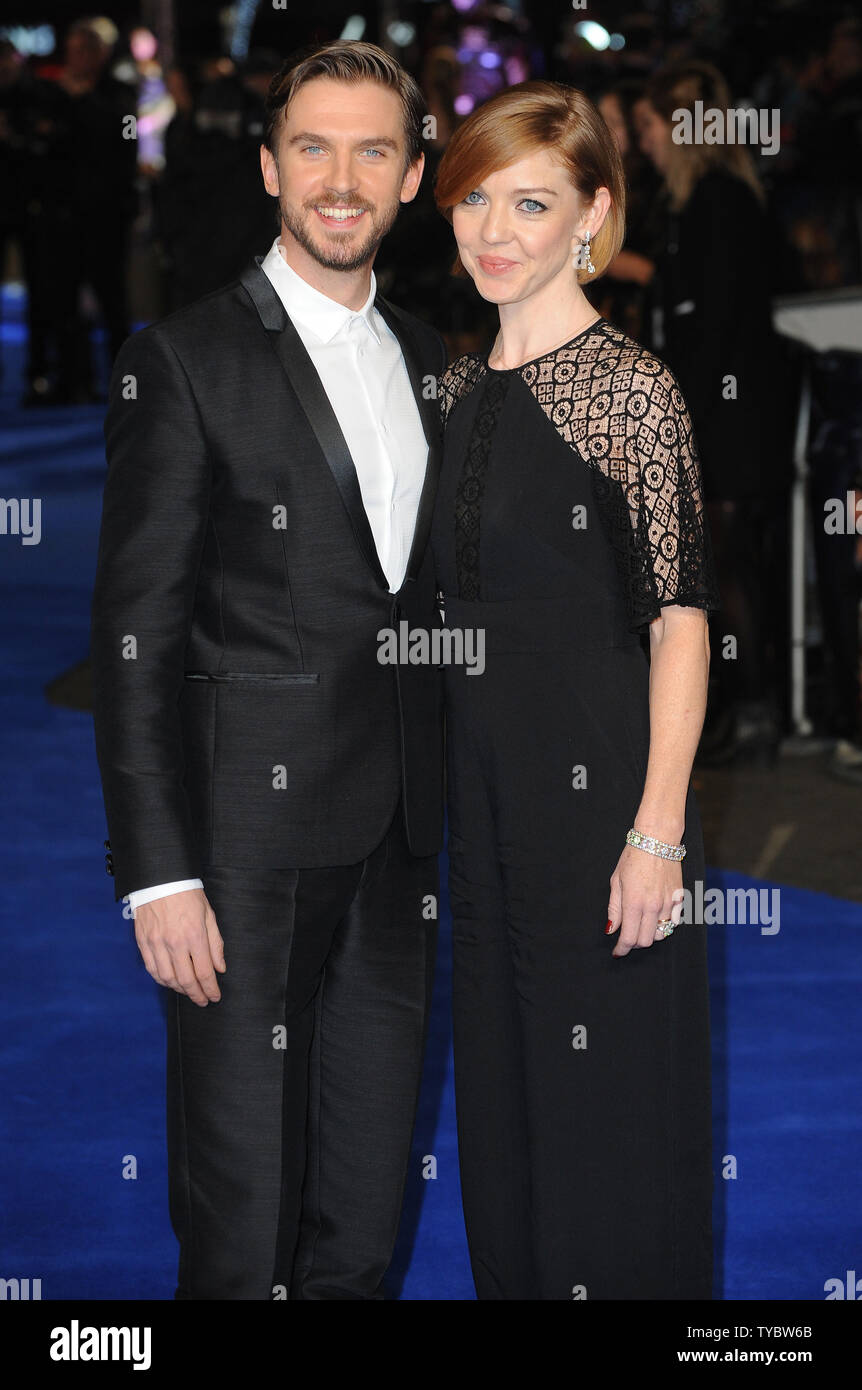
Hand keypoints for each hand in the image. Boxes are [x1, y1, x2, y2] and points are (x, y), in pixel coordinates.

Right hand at [133, 888, 225, 1005]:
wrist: (160, 878)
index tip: (214, 997)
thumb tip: (220, 968)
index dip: (210, 989)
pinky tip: (170, 981)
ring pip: (167, 979)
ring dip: (179, 990)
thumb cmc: (187, 894)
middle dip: (196, 995)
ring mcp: (156, 944)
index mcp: (194, 936)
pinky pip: (152, 969)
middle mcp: (174, 943)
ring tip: (188, 991)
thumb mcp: (209, 915)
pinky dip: (161, 980)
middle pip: (186, 980)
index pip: (204, 973)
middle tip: (202, 1001)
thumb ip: (215, 944)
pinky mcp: (143, 942)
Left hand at [606, 845, 683, 957]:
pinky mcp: (679, 899)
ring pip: (661, 934)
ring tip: (641, 925)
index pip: (628, 937)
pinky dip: (664, 925)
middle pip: (646, 941)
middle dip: (634, 943)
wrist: (657, 840)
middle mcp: (653, 906)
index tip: (618, 952)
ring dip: (650, 934)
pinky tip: (655, 917)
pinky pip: (673, 922)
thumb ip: (614, 909)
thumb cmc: (633, 858)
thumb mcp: (616, 881)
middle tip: (627, 937)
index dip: (622, 949)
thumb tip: (611, 929)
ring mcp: (668, 904)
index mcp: (634, 902)